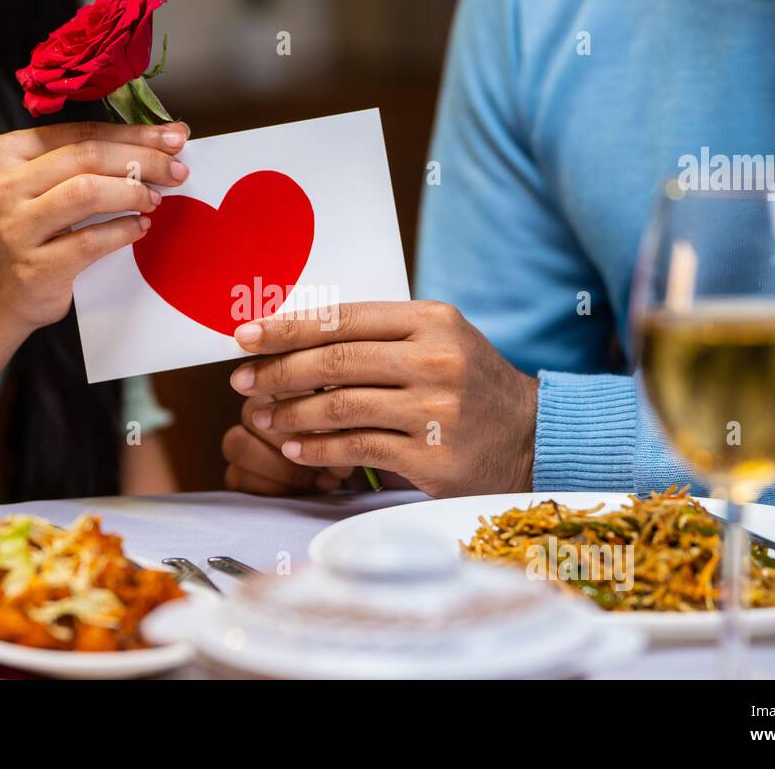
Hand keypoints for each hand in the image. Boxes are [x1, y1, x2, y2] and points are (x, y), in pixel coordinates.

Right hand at [0, 120, 189, 329]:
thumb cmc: (29, 231)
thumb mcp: (40, 186)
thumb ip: (81, 161)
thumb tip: (154, 142)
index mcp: (6, 154)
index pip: (80, 132)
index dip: (133, 133)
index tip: (172, 136)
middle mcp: (5, 187)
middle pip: (87, 157)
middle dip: (142, 160)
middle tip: (175, 169)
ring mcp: (16, 228)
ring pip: (86, 192)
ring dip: (132, 193)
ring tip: (155, 199)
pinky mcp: (35, 267)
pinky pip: (90, 241)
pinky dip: (123, 231)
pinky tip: (140, 228)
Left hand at [227, 302, 537, 497]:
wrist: (533, 438)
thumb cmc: (469, 385)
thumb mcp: (438, 341)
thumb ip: (379, 335)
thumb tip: (295, 336)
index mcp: (432, 320)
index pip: (342, 318)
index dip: (286, 328)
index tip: (245, 336)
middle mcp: (435, 360)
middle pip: (335, 360)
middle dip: (277, 370)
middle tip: (242, 381)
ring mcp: (435, 410)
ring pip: (340, 405)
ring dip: (290, 413)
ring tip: (262, 417)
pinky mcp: (432, 456)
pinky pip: (356, 448)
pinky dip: (317, 449)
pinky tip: (295, 449)